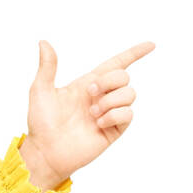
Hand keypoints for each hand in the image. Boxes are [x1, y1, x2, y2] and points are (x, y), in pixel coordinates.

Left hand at [19, 40, 154, 189]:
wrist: (46, 150)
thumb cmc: (41, 122)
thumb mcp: (41, 90)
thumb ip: (47, 66)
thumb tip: (44, 42)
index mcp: (88, 84)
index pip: (116, 64)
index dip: (134, 53)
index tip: (151, 45)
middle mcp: (102, 96)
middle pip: (124, 76)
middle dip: (109, 81)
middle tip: (89, 93)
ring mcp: (109, 112)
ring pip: (130, 94)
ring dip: (110, 100)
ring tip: (91, 114)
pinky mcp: (115, 129)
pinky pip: (128, 114)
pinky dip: (113, 116)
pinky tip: (97, 124)